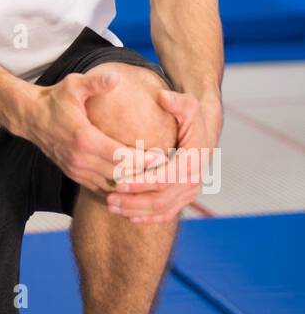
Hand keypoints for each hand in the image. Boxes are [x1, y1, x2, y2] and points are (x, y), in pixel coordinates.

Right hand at [25, 68, 166, 195]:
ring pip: (112, 186)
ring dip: (132, 185)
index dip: (142, 159)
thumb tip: (116, 77)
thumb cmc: (56, 99)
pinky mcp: (75, 176)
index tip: (162, 157)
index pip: (119, 155)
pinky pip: (101, 189)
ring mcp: (76, 170)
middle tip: (166, 170)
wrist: (31, 118)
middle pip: (119, 175)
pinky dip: (119, 189)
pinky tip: (135, 183)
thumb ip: (96, 82)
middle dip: (143, 175)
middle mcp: (80, 159)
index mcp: (83, 138)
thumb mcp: (74, 85)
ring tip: (155, 179)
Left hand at [107, 90, 223, 223]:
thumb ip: (176, 101)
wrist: (205, 130)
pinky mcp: (184, 197)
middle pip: (162, 200)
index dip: (141, 182)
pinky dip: (147, 217)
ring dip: (136, 210)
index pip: (165, 178)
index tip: (118, 181)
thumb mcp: (187, 104)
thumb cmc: (191, 116)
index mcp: (194, 160)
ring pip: (162, 210)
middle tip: (109, 199)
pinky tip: (127, 214)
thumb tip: (163, 97)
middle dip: (134, 201)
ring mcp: (190, 191)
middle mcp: (194, 179)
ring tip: (111, 206)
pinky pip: (166, 214)